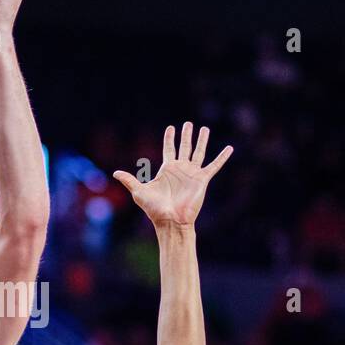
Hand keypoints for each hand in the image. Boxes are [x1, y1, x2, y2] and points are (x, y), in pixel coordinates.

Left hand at [114, 123, 232, 228]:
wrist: (171, 220)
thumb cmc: (154, 209)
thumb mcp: (139, 192)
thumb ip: (129, 180)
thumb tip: (114, 173)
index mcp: (167, 169)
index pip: (169, 149)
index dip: (169, 138)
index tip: (171, 128)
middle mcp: (181, 169)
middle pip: (184, 147)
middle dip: (186, 135)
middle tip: (188, 124)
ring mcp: (192, 174)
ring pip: (199, 153)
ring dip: (202, 141)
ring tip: (205, 129)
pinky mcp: (202, 180)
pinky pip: (214, 166)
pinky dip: (222, 157)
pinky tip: (230, 148)